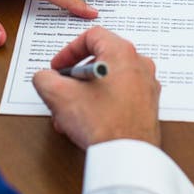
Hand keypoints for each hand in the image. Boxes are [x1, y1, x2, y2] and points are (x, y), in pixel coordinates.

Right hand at [32, 26, 160, 149]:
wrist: (127, 157)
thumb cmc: (103, 124)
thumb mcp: (59, 96)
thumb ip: (44, 78)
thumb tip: (45, 78)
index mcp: (122, 53)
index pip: (92, 36)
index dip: (68, 50)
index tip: (59, 67)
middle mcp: (139, 65)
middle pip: (101, 58)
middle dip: (76, 76)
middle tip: (64, 89)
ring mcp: (147, 86)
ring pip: (110, 79)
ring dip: (86, 92)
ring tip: (72, 113)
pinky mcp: (149, 105)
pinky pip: (121, 94)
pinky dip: (103, 102)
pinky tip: (88, 121)